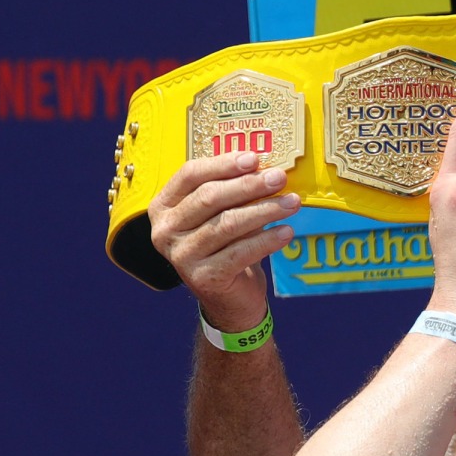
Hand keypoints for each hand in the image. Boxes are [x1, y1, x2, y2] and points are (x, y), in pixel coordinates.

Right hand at [148, 152, 299, 330]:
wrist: (228, 297)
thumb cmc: (226, 246)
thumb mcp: (222, 214)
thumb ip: (232, 191)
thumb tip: (265, 166)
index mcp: (163, 206)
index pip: (190, 175)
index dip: (223, 164)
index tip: (255, 158)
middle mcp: (165, 230)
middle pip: (209, 198)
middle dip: (249, 185)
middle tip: (279, 178)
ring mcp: (181, 256)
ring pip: (227, 224)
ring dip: (264, 210)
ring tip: (292, 202)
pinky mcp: (203, 278)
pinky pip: (240, 253)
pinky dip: (266, 240)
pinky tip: (287, 231)